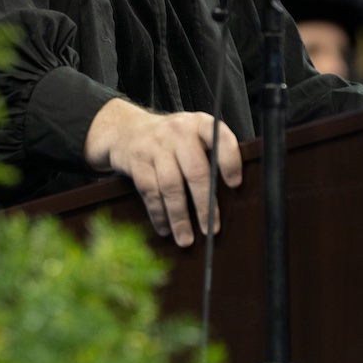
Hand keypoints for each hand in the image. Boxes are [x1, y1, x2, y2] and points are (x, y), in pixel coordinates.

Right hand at [84, 98, 242, 246]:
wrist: (126, 128)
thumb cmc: (170, 139)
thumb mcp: (193, 134)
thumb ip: (211, 153)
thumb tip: (232, 194)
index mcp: (199, 124)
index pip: (220, 138)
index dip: (230, 161)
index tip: (236, 184)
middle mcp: (179, 131)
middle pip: (195, 171)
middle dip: (205, 205)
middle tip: (210, 229)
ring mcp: (156, 146)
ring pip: (171, 186)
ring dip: (180, 217)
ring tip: (186, 239)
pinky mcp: (138, 161)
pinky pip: (150, 192)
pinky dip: (159, 214)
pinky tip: (165, 228)